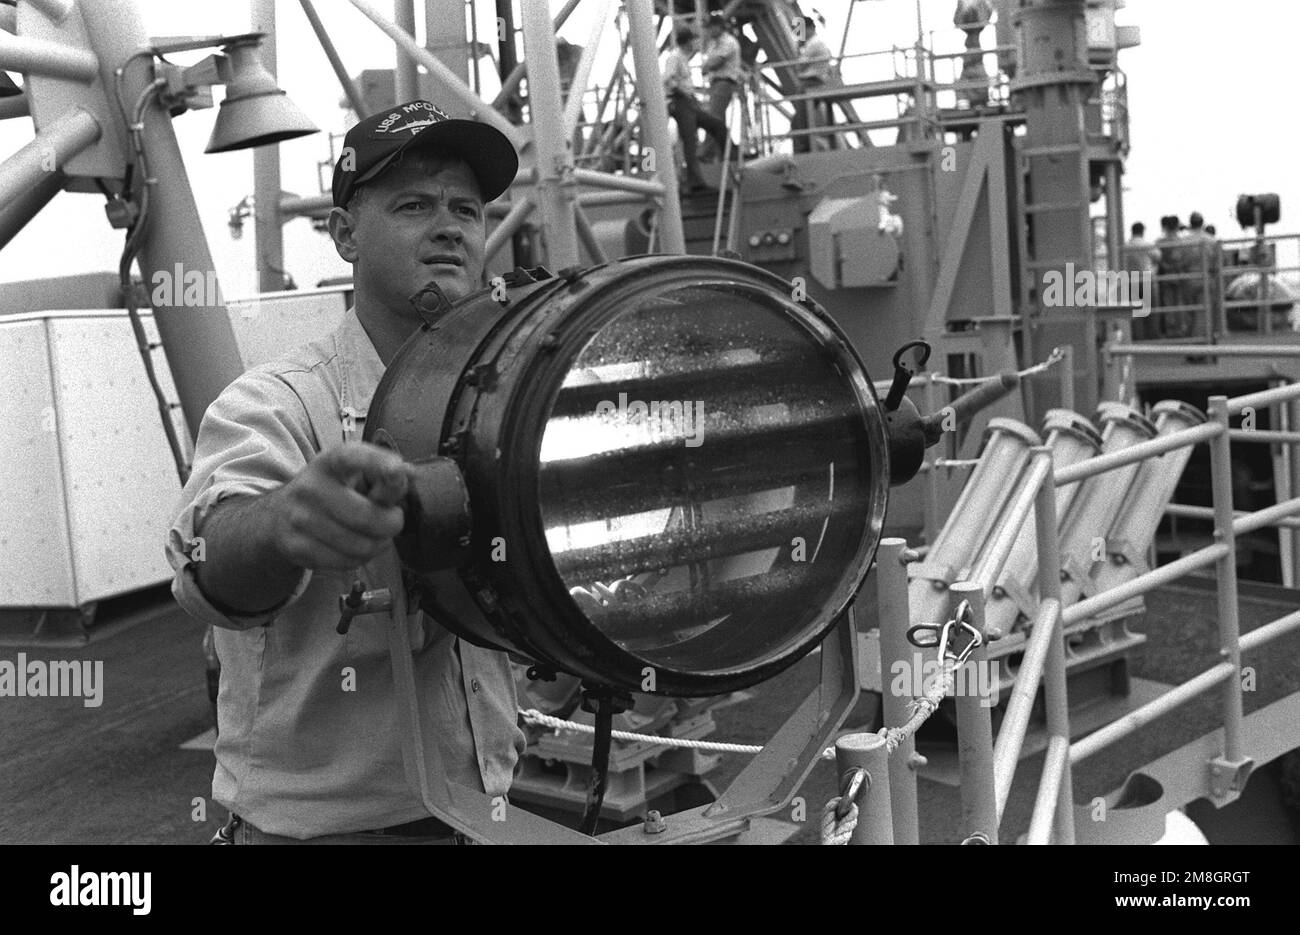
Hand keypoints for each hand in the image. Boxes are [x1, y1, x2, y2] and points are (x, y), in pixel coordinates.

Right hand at [269, 442, 410, 571]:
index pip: (352, 457)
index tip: (396, 470)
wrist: (278, 516)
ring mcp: (300, 519)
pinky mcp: (297, 547)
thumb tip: (410, 474)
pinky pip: (347, 562)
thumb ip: (382, 476)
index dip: (377, 463)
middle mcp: (311, 487)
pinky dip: (361, 559)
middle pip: (368, 517)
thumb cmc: (330, 492)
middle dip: (392, 523)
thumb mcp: (351, 474)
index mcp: (329, 462)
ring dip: (379, 544)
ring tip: (375, 535)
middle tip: (392, 520)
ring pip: (361, 545)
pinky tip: (356, 548)